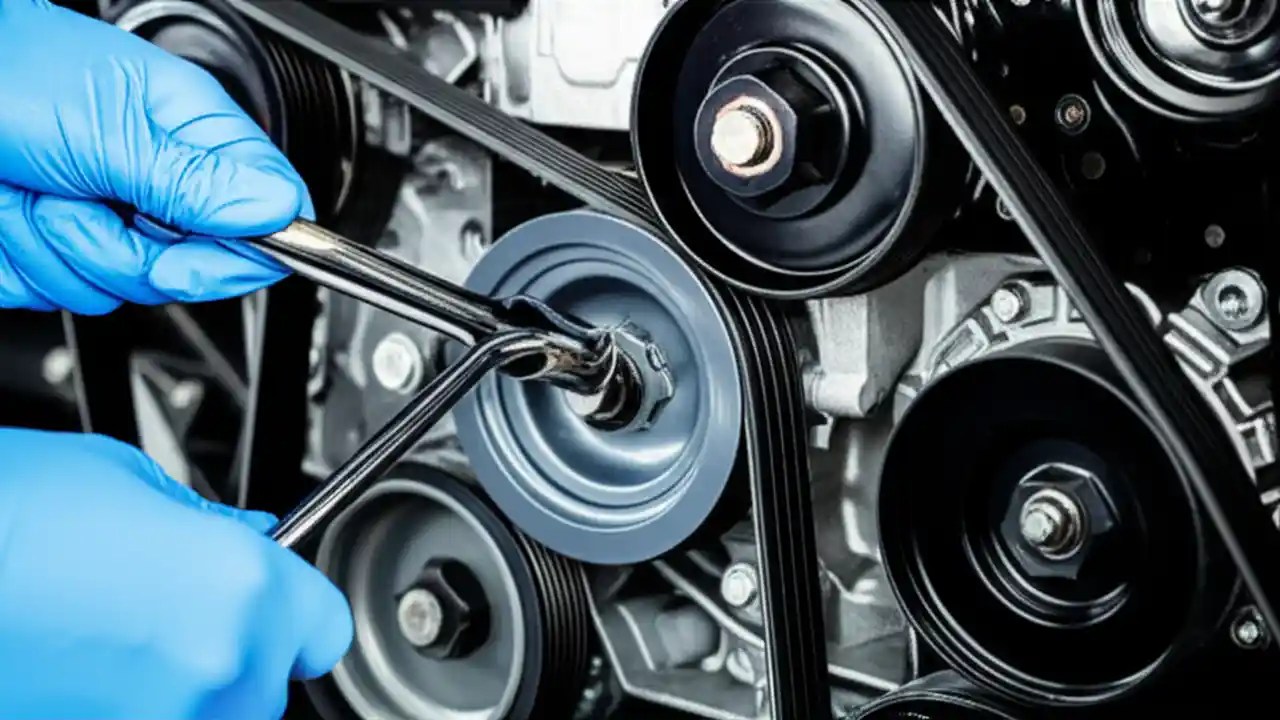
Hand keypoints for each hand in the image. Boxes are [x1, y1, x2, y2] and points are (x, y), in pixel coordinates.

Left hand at [0, 0, 310, 312]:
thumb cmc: (4, 70)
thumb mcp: (110, 129)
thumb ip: (195, 181)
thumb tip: (278, 208)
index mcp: (191, 135)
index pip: (266, 216)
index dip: (238, 252)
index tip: (186, 258)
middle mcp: (156, 181)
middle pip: (190, 268)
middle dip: (125, 249)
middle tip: (90, 201)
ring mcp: (105, 220)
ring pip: (117, 287)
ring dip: (60, 247)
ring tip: (35, 188)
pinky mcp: (54, 252)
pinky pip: (57, 293)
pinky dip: (21, 260)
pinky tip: (11, 207)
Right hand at [0, 429, 352, 719]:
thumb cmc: (3, 515)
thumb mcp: (125, 481)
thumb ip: (206, 523)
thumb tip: (248, 533)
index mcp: (244, 593)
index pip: (326, 627)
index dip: (296, 606)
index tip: (274, 596)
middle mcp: (217, 674)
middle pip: (267, 679)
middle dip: (233, 644)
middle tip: (168, 603)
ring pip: (212, 712)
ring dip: (182, 683)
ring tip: (113, 632)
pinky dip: (131, 702)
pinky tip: (86, 663)